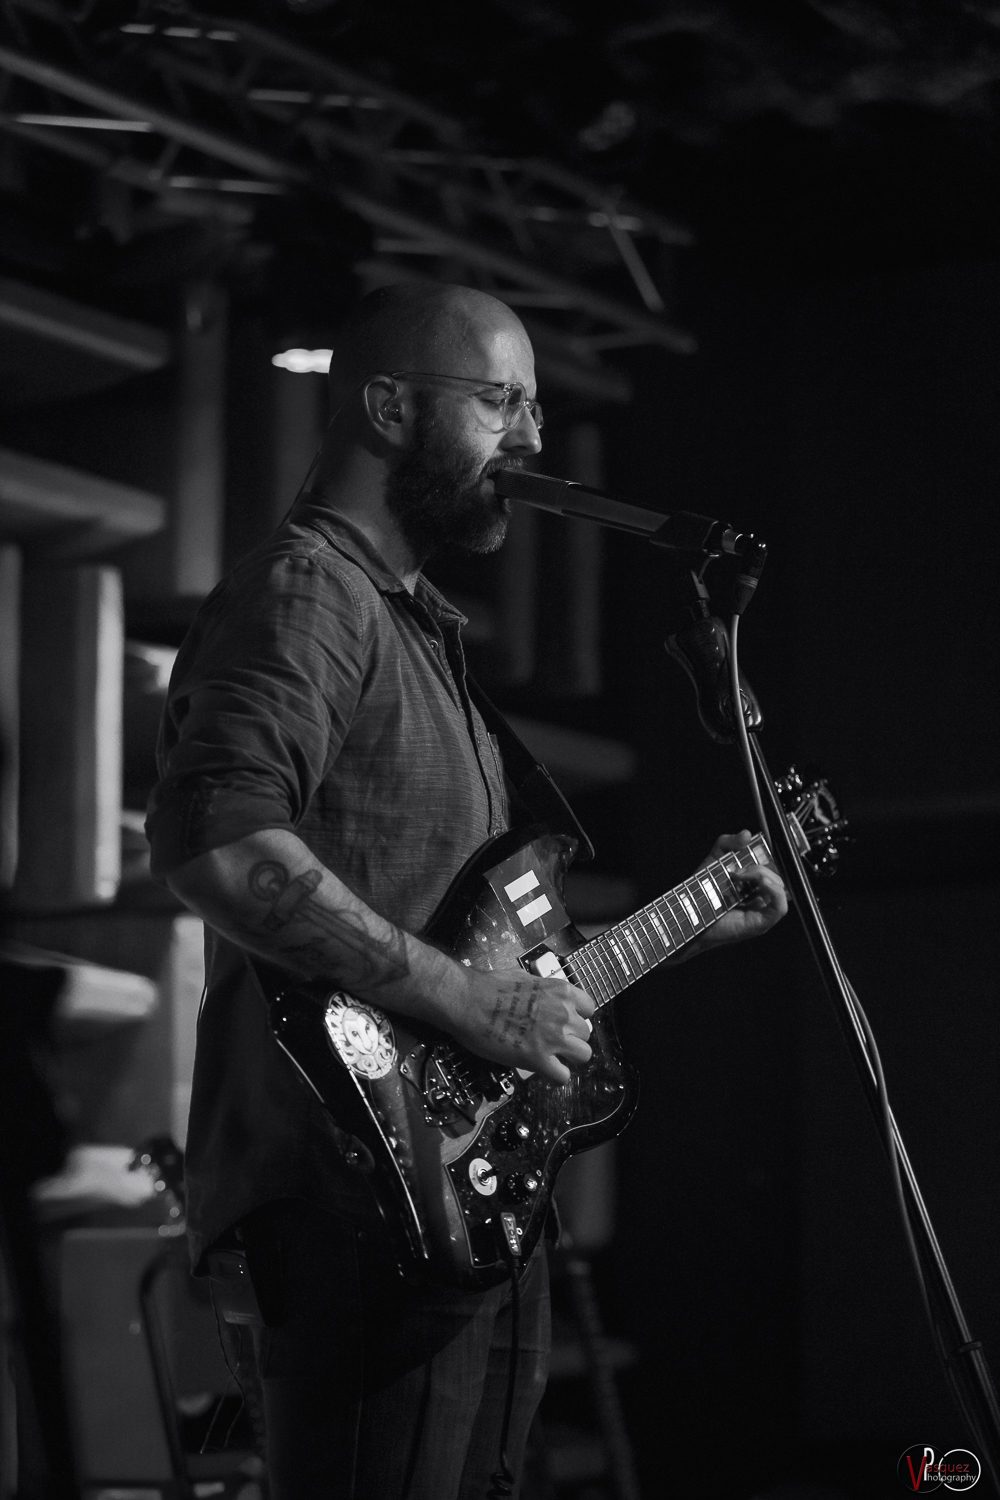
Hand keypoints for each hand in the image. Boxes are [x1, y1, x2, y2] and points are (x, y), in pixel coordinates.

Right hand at [450, 966, 595, 1085]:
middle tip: (555, 1042)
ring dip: (569, 1058)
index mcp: (560, 991)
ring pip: (584, 1055)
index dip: (577, 1018)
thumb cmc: (488, 986)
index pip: (589, 1008)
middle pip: (585, 1034)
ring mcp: (553, 1037)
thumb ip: (540, 991)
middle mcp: (563, 1014)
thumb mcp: (523, 979)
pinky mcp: (538, 1059)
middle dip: (572, 1038)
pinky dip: (555, 1077)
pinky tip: (545, 1071)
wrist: (468, 1001)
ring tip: (554, 1058)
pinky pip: (563, 1077)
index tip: (567, 1023)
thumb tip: (539, 995)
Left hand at [694, 829, 787, 948]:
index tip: (758, 848)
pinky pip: (780, 907)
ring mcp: (763, 910)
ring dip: (763, 876)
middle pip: (777, 875)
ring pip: (781, 888)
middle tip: (736, 870)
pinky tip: (760, 883)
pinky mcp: (762, 922)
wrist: (689, 912)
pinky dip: (774, 891)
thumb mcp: (715, 859)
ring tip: (738, 877)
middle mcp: (761, 896)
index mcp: (755, 882)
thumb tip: (747, 834)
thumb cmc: (701, 890)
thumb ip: (729, 842)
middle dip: (759, 866)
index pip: (775, 867)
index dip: (770, 856)